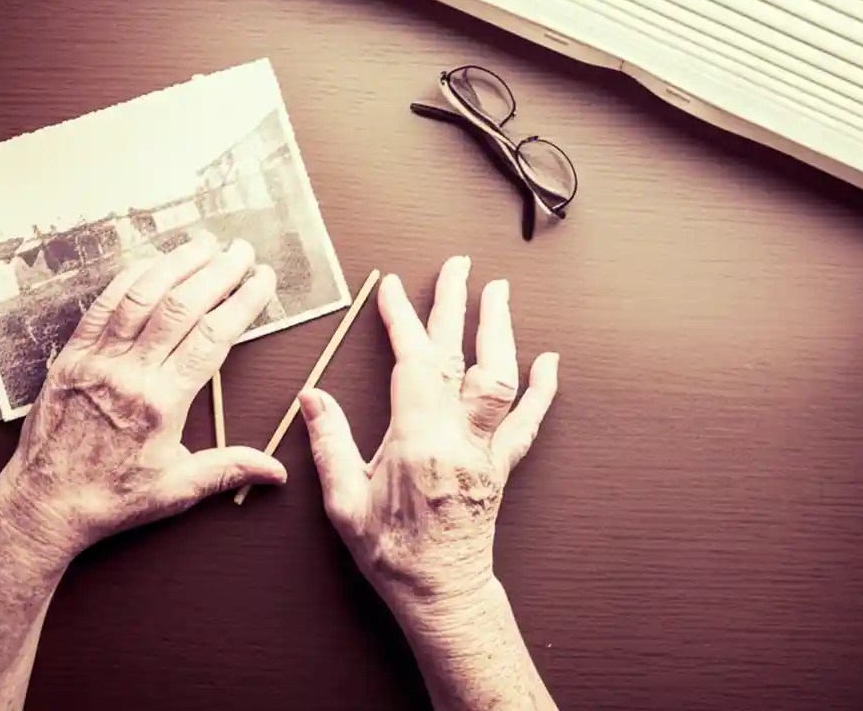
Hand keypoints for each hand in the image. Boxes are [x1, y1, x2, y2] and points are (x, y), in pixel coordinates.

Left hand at [0, 233, 287, 567]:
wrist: (44, 504)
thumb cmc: (111, 499)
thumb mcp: (177, 490)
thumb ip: (229, 470)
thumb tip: (277, 472)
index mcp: (161, 404)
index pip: (212, 337)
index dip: (242, 302)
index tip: (263, 280)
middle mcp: (130, 374)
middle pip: (182, 306)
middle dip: (218, 272)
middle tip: (243, 250)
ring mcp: (97, 360)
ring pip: (142, 296)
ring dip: (176, 263)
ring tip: (205, 243)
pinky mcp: (71, 356)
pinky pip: (103, 305)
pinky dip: (130, 278)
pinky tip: (153, 262)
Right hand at [301, 256, 558, 614]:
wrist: (442, 596)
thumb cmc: (392, 555)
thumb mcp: (344, 504)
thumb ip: (329, 445)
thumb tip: (312, 397)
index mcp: (418, 443)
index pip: (414, 363)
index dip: (403, 319)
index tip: (392, 286)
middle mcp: (459, 439)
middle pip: (463, 358)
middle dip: (458, 305)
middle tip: (457, 265)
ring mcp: (487, 451)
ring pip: (502, 379)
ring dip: (501, 330)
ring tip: (498, 291)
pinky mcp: (503, 466)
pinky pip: (530, 422)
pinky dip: (543, 389)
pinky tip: (550, 360)